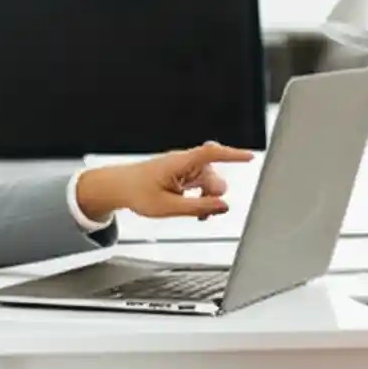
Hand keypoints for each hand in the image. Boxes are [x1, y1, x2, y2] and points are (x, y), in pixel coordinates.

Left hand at [76, 141, 253, 221]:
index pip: (211, 153)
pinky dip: (201, 197)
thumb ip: (198, 207)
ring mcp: (183, 169)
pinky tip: (195, 209)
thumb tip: (222, 206)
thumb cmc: (136, 192)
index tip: (250, 157)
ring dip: (208, 198)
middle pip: (213, 174)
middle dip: (215, 194)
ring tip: (198, 215)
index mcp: (180, 163)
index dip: (232, 155)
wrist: (118, 188)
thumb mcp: (168, 206)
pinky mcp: (181, 176)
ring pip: (208, 182)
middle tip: (206, 213)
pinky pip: (200, 184)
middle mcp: (184, 163)